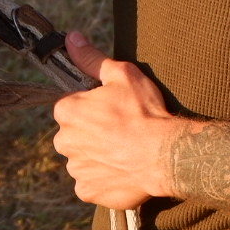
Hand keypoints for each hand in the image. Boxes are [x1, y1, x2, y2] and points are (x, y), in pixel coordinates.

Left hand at [51, 32, 184, 208]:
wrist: (165, 155)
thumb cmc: (144, 112)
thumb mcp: (122, 75)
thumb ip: (92, 58)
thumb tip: (72, 38)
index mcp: (67, 111)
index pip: (70, 107)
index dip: (91, 108)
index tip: (111, 110)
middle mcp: (64, 141)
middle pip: (73, 134)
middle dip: (90, 133)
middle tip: (119, 131)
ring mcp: (75, 169)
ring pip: (81, 159)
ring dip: (96, 156)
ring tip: (123, 151)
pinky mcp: (88, 191)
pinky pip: (89, 183)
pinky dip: (102, 178)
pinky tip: (121, 169)